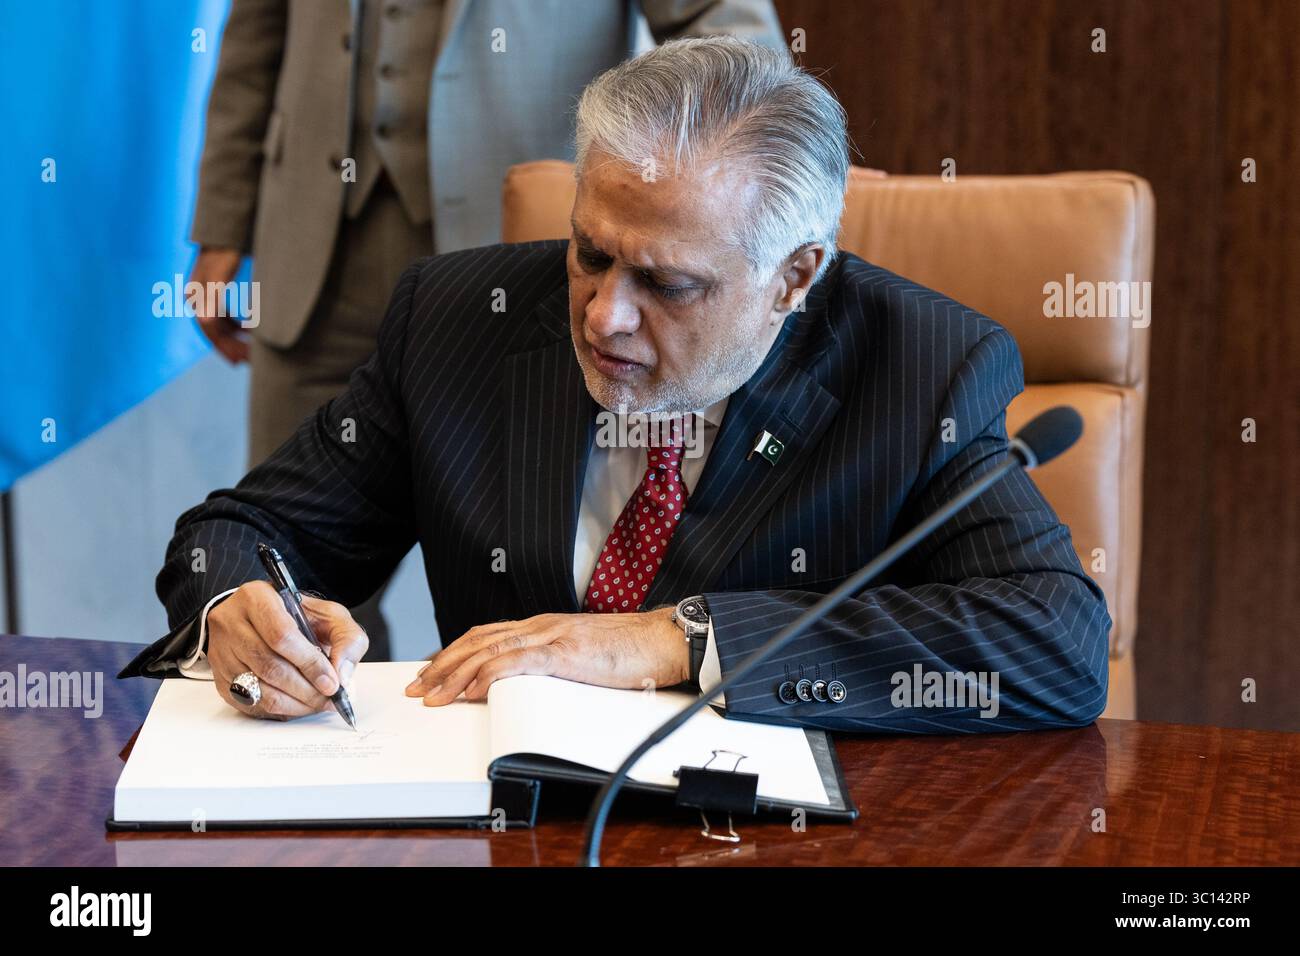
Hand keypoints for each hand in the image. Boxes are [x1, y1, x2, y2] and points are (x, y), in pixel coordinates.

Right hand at [189, 246, 247, 363]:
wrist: (224, 233)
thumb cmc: (224, 252)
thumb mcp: (220, 275)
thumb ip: (212, 297)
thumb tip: (203, 321)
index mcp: (196, 298)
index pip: (209, 330)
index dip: (224, 347)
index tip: (240, 360)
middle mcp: (196, 299)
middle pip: (213, 330)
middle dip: (231, 346)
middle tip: (248, 361)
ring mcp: (204, 296)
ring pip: (218, 324)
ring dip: (233, 338)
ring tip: (250, 351)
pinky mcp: (213, 292)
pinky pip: (222, 315)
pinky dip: (234, 325)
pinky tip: (249, 331)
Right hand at [207, 580, 368, 718]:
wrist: (261, 619)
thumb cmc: (296, 616)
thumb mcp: (329, 614)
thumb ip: (346, 638)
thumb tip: (342, 675)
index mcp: (256, 598)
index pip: (281, 635)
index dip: (309, 663)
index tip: (331, 682)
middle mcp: (231, 623)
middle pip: (269, 665)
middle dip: (305, 689)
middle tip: (328, 699)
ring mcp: (221, 653)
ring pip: (258, 689)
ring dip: (294, 704)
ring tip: (317, 704)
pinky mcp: (220, 678)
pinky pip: (248, 704)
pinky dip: (278, 711)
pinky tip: (297, 706)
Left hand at [404, 608, 687, 704]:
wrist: (666, 640)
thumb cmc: (633, 651)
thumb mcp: (584, 656)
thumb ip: (556, 664)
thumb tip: (531, 684)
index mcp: (545, 626)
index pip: (486, 636)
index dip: (454, 653)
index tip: (431, 672)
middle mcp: (542, 626)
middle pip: (478, 641)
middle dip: (442, 664)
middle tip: (417, 686)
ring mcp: (552, 636)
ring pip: (489, 651)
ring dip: (456, 675)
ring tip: (433, 695)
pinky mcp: (565, 652)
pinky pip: (517, 663)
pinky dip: (489, 676)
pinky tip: (472, 690)